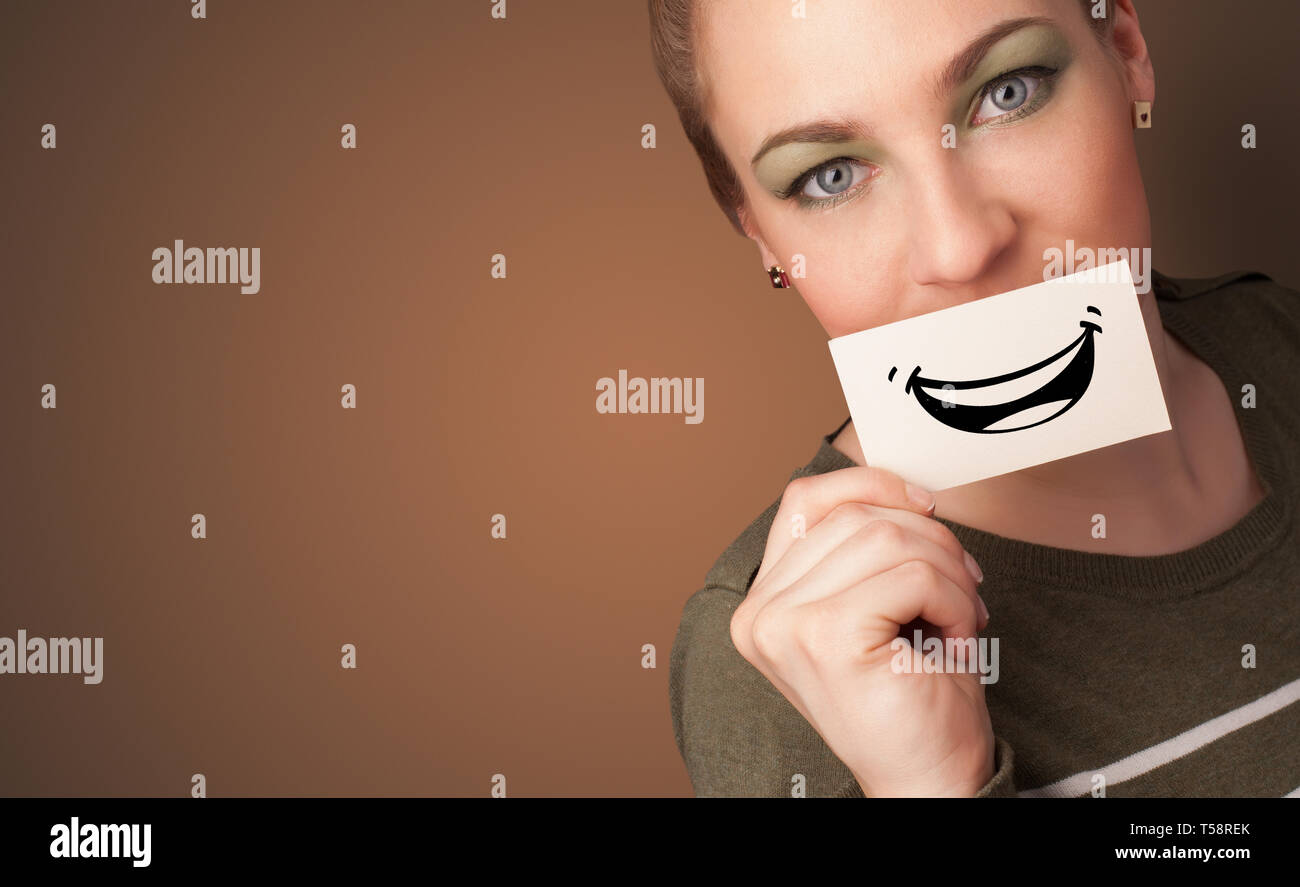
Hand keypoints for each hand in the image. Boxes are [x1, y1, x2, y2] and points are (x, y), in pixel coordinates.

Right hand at [730, 465, 994, 795]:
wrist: (928, 780)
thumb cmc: (911, 697)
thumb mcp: (876, 605)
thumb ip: (863, 549)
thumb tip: (903, 490)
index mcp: (762, 603)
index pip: (804, 500)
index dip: (870, 484)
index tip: (925, 505)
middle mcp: (759, 613)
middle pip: (854, 515)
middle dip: (928, 541)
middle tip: (962, 590)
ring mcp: (785, 624)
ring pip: (886, 537)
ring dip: (946, 573)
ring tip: (958, 619)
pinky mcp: (827, 637)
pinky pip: (911, 574)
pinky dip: (953, 599)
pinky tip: (955, 638)